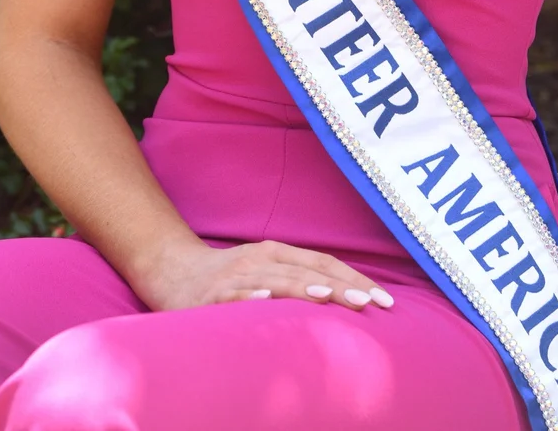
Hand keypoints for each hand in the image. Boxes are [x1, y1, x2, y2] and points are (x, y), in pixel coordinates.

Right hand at [130, 235, 395, 313]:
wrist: (171, 270)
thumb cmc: (229, 277)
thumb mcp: (267, 272)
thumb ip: (299, 280)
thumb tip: (346, 297)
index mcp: (278, 253)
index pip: (324, 264)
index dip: (355, 279)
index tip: (385, 300)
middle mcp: (261, 260)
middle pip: (307, 271)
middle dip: (341, 286)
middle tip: (371, 303)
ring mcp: (236, 276)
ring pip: (275, 280)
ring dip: (302, 288)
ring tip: (329, 297)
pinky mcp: (210, 296)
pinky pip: (232, 296)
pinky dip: (249, 297)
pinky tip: (264, 300)